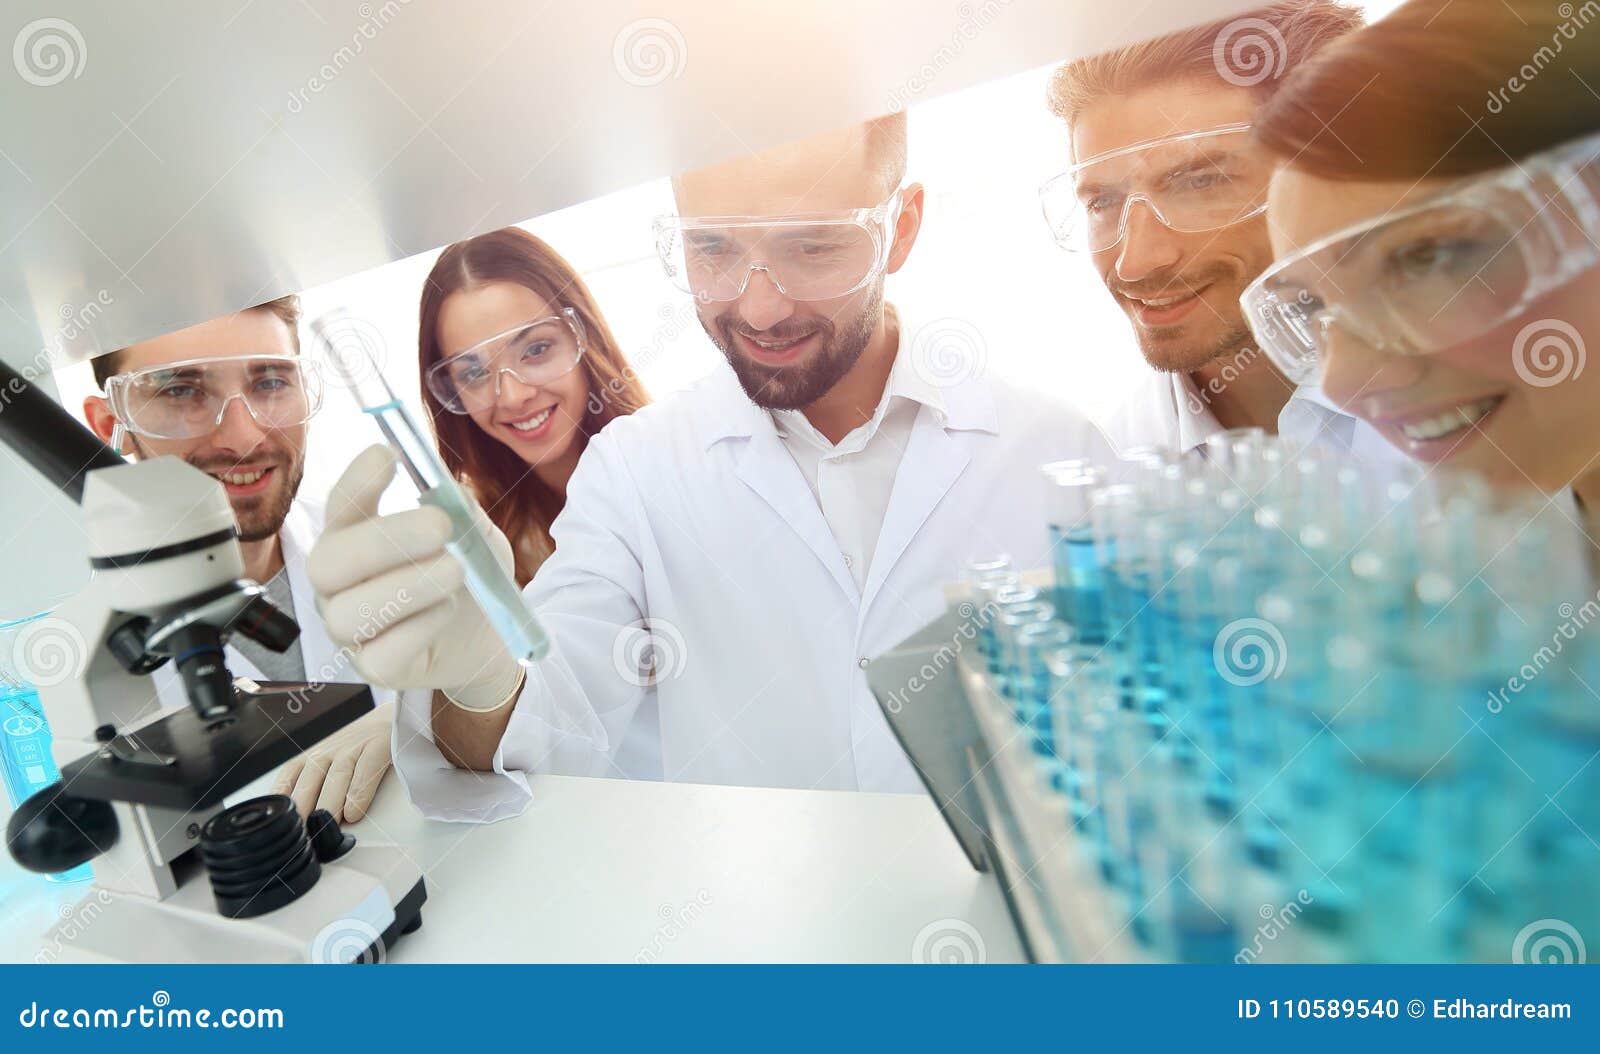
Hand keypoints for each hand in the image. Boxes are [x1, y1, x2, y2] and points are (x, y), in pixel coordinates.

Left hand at [274, 703, 393, 822]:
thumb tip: (302, 823)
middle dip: (303, 811)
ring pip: (336, 776)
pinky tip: (354, 812)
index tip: (283, 827)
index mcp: (311, 757)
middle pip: (310, 782)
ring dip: (329, 805)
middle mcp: (328, 751)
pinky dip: (359, 793)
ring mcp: (353, 746)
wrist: (391, 719)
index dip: (283, 804)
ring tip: (328, 827)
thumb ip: (314, 789)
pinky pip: (366, 770)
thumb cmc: (358, 748)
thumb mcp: (328, 762)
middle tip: (303, 837)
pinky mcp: (379, 744)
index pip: (287, 780)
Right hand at [306, 444, 522, 710]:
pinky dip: (419, 626)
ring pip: (350, 612)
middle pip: (328, 561)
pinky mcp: (376, 669)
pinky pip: (382, 652)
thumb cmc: (470, 577)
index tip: (386, 455)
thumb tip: (445, 489)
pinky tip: (447, 610)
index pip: (339, 508)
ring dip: (409, 585)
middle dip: (385, 539)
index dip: (356, 482)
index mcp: (354, 540)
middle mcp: (339, 586)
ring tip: (456, 572)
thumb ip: (459, 510)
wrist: (492, 635)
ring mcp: (352, 631)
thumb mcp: (475, 535)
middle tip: (441, 527)